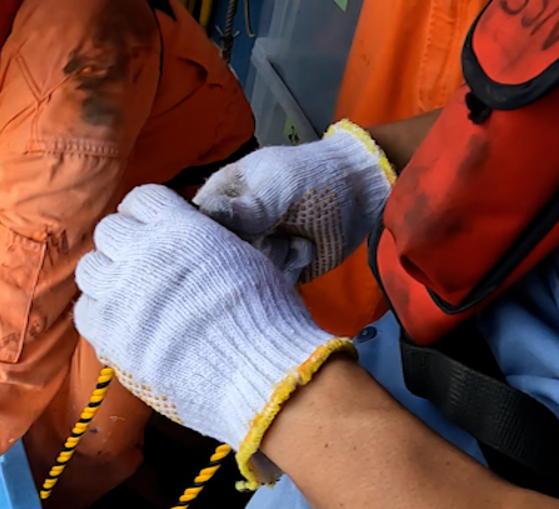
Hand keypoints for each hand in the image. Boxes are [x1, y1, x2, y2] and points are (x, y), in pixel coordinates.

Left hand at [73, 185, 354, 486]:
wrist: (256, 373)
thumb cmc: (265, 319)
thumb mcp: (244, 258)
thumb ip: (206, 243)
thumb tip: (191, 243)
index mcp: (180, 228)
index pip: (140, 199)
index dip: (146, 215)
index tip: (153, 230)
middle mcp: (142, 254)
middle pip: (109, 231)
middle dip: (125, 244)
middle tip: (143, 268)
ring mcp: (120, 295)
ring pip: (89, 269)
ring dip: (107, 278)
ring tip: (130, 297)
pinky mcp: (108, 335)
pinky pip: (84, 312)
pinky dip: (100, 315)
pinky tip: (123, 325)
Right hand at [193, 121, 394, 281]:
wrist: (363, 191)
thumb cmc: (316, 176)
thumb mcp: (279, 187)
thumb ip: (245, 207)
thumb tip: (207, 215)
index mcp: (223, 199)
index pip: (195, 226)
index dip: (204, 238)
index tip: (228, 239)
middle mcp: (234, 228)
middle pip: (218, 256)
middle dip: (245, 253)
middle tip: (270, 238)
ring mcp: (256, 249)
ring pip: (245, 272)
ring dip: (273, 260)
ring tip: (295, 239)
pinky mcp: (278, 268)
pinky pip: (271, 282)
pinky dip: (289, 271)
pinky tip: (305, 249)